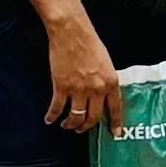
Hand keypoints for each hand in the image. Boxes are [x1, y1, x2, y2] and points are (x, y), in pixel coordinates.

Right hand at [41, 11, 125, 135]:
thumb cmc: (90, 43)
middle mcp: (96, 90)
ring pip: (75, 117)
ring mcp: (78, 90)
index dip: (115, 123)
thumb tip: (102, 94)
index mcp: (111, 82)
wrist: (71, 33)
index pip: (115, 108)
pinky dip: (52, 116)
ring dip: (71, 125)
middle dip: (87, 127)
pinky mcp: (61, 87)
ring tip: (67, 125)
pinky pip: (57, 108)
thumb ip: (106, 80)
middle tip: (81, 129)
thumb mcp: (106, 63)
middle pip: (93, 117)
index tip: (115, 133)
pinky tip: (49, 119)